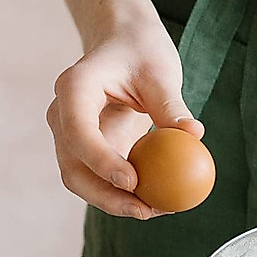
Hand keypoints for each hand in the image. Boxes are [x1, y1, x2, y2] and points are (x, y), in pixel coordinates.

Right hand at [47, 10, 203, 218]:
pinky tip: (155, 203)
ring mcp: (70, 134)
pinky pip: (99, 179)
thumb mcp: (161, 72)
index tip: (133, 182)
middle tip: (146, 211)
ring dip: (113, 202)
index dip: (101, 160)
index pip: (78, 130)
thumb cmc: (142, 52)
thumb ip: (172, 105)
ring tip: (156, 211)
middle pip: (72, 166)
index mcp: (74, 87)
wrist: (124, 45)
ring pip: (81, 180)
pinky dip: (122, 195)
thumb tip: (194, 134)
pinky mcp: (86, 149)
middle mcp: (63, 113)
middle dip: (105, 195)